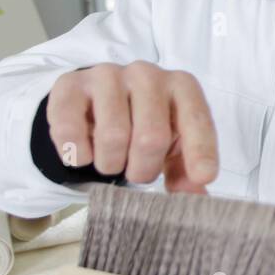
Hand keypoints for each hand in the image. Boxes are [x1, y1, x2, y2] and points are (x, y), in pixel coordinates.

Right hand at [48, 62, 217, 192]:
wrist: (97, 101)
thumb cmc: (146, 124)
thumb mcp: (173, 146)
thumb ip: (186, 171)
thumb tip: (198, 200)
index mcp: (182, 86)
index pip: (196, 120)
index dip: (201, 150)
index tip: (204, 176)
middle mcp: (147, 74)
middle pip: (151, 137)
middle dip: (143, 169)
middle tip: (137, 172)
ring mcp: (108, 75)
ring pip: (112, 137)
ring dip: (111, 164)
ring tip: (113, 160)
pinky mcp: (70, 85)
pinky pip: (70, 130)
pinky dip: (78, 154)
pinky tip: (85, 153)